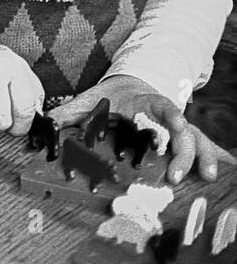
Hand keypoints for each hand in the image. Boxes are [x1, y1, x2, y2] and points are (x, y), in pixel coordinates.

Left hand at [47, 75, 236, 184]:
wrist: (132, 86)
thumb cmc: (111, 97)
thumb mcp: (90, 100)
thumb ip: (69, 112)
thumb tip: (44, 123)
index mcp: (146, 102)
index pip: (162, 107)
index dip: (170, 117)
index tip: (176, 128)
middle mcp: (167, 115)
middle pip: (182, 131)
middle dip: (183, 152)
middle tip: (176, 175)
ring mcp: (178, 127)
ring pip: (197, 140)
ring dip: (202, 157)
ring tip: (206, 177)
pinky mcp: (182, 138)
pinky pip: (202, 147)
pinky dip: (212, 158)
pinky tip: (219, 174)